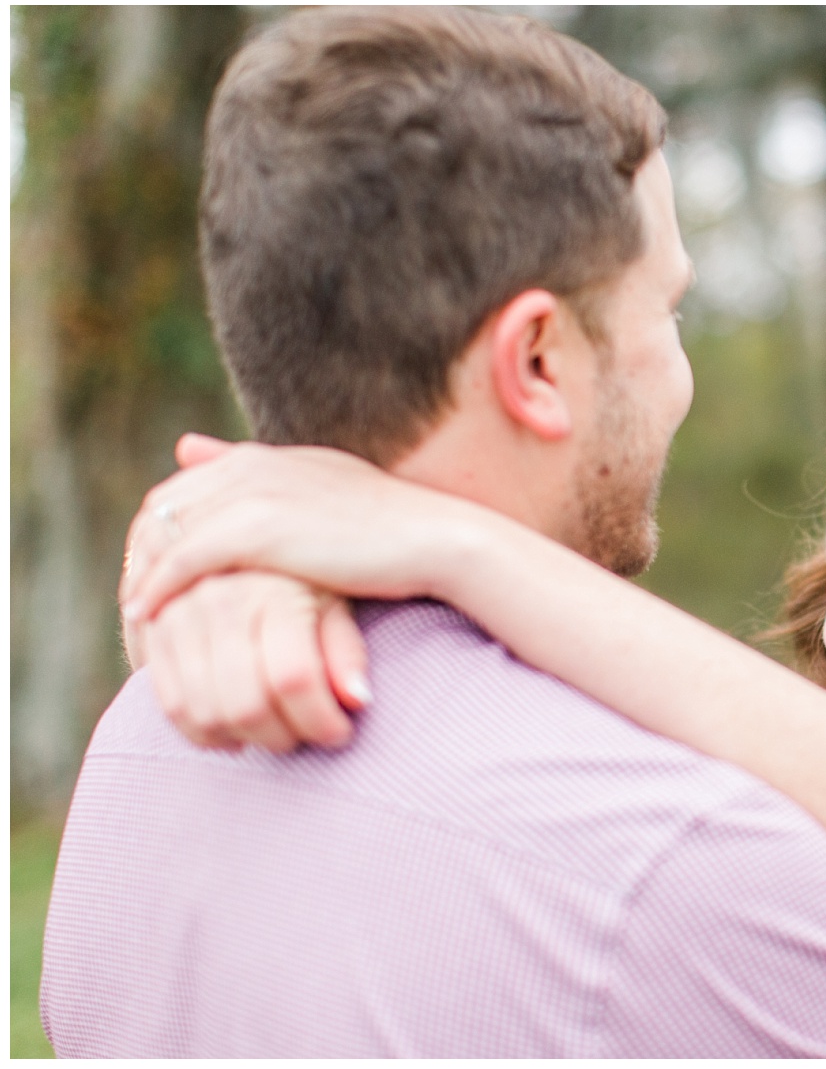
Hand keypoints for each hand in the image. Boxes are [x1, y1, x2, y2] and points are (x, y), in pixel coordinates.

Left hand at [120, 434, 496, 623]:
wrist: (437, 541)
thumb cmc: (396, 537)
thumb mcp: (332, 507)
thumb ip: (285, 499)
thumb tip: (241, 486)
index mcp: (269, 457)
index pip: (185, 488)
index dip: (162, 534)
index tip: (156, 578)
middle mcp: (253, 465)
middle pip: (165, 507)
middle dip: (141, 554)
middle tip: (135, 603)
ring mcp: (252, 491)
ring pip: (164, 533)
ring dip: (141, 575)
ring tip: (136, 619)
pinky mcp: (255, 528)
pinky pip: (182, 560)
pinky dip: (159, 589)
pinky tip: (150, 618)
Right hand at [136, 571, 370, 751]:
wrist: (239, 548)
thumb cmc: (301, 585)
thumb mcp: (334, 607)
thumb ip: (346, 653)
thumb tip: (358, 699)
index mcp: (274, 594)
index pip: (294, 678)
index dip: (319, 719)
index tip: (339, 733)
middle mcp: (219, 603)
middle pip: (247, 704)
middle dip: (284, 736)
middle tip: (306, 737)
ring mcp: (178, 620)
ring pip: (207, 712)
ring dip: (247, 738)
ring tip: (276, 733)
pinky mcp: (152, 637)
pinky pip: (172, 707)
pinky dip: (206, 734)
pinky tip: (237, 733)